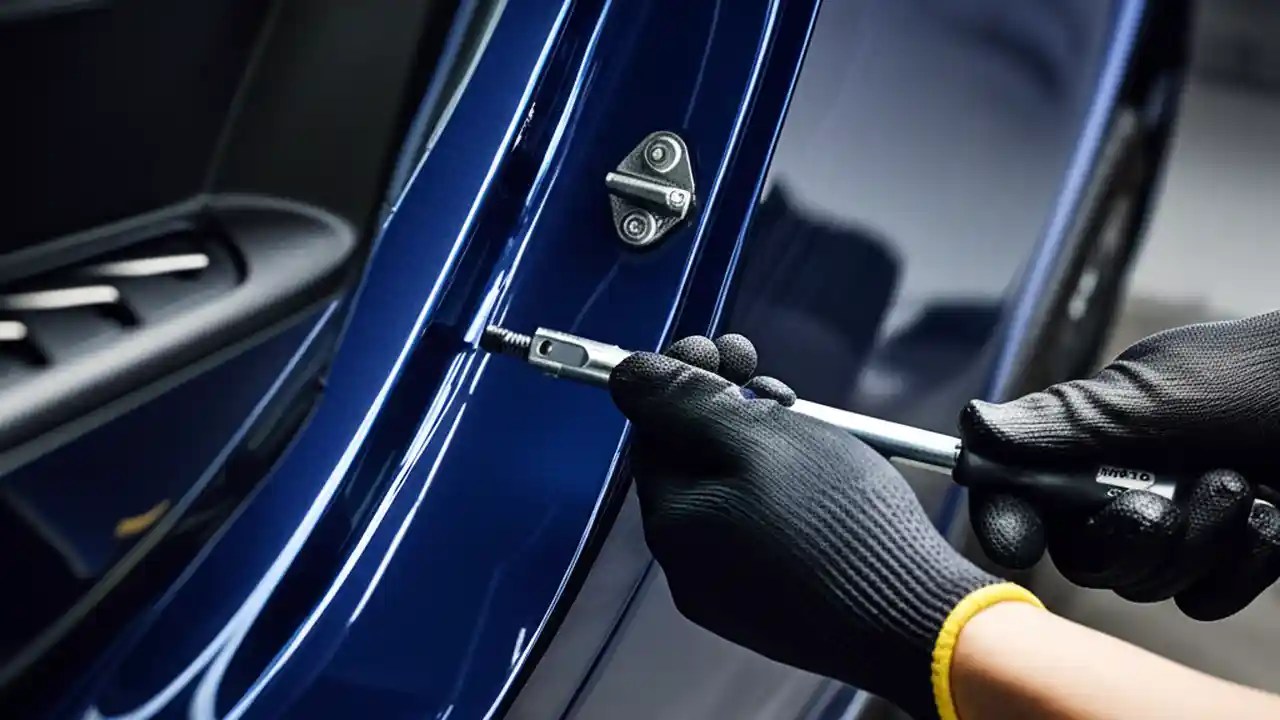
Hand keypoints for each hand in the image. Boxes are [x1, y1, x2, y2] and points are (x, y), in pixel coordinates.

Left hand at [610, 334, 1004, 718]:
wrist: (913, 620)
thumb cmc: (838, 521)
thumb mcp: (759, 436)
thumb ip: (683, 402)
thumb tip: (627, 375)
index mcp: (673, 522)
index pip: (654, 432)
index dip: (684, 380)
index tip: (721, 347)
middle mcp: (687, 566)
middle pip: (693, 463)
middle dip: (728, 409)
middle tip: (772, 383)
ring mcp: (730, 595)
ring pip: (731, 496)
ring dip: (760, 448)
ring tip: (807, 426)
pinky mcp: (773, 609)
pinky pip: (761, 534)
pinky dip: (782, 496)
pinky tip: (823, 481)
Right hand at [961, 310, 1279, 619]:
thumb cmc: (1272, 378)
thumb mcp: (1161, 392)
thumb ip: (1068, 420)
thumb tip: (976, 423)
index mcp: (1100, 436)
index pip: (1022, 489)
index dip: (1008, 516)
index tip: (1015, 536)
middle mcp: (1132, 481)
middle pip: (1080, 554)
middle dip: (1127, 538)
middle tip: (1169, 501)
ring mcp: (1184, 525)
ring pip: (1143, 584)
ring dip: (1198, 544)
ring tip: (1244, 488)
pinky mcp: (1232, 561)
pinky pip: (1205, 599)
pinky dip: (1242, 566)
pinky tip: (1273, 520)